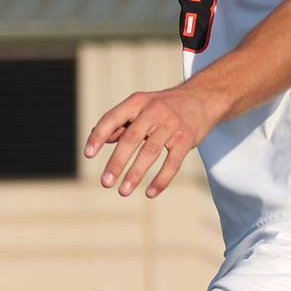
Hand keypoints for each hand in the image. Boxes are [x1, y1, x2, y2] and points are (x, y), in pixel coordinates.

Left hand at [84, 85, 220, 197]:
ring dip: (136, 173)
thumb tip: (98, 139)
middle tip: (105, 182)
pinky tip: (150, 192)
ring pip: (151, 151)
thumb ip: (120, 122)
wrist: (203, 98)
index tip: (87, 154)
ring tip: (123, 191)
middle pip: (132, 138)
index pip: (113, 118)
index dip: (99, 136)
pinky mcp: (187, 138)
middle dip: (117, 162)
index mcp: (138, 102)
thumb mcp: (142, 107)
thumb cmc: (165, 106)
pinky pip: (173, 161)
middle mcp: (154, 111)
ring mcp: (172, 124)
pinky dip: (162, 179)